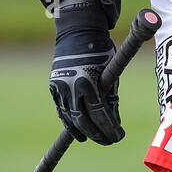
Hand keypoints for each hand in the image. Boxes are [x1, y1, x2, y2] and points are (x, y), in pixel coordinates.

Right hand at [48, 0, 124, 143]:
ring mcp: (59, 86)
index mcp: (88, 80)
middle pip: (83, 120)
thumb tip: (115, 123)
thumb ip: (111, 97)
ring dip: (82, 131)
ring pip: (69, 117)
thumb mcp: (111, 72)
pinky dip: (69, 122)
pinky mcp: (53, 86)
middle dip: (97, 134)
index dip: (109, 128)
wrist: (78, 31)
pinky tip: (78, 132)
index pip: (99, 113)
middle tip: (108, 141)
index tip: (118, 136)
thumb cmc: (101, 51)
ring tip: (94, 138)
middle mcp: (71, 85)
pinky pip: (61, 109)